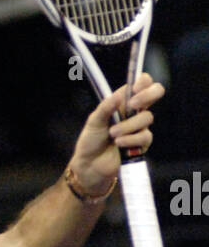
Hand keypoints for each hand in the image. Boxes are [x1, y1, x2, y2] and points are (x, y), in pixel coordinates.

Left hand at [69, 72, 164, 193]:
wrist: (90, 165)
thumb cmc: (91, 141)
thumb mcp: (94, 121)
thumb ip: (105, 108)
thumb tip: (119, 95)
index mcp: (123, 102)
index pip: (142, 83)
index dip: (143, 81)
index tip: (135, 89)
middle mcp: (134, 111)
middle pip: (156, 92)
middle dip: (148, 95)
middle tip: (133, 105)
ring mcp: (140, 126)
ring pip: (147, 118)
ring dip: (128, 126)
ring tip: (113, 135)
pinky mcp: (142, 143)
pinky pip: (144, 136)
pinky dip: (131, 139)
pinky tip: (119, 143)